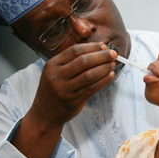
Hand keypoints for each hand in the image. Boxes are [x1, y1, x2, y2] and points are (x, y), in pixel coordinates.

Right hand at [10, 43, 116, 157]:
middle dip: (101, 56)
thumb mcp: (55, 71)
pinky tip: (110, 75)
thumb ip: (72, 60)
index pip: (75, 50)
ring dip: (104, 68)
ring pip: (89, 75)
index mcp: (52, 64)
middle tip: (113, 54)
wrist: (45, 112)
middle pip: (83, 61)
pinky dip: (104, 80)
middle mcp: (57, 76)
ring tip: (112, 64)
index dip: (92, 47)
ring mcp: (65, 89)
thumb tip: (99, 49)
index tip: (103, 46)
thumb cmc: (54, 88)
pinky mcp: (74, 100)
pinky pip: (92, 88)